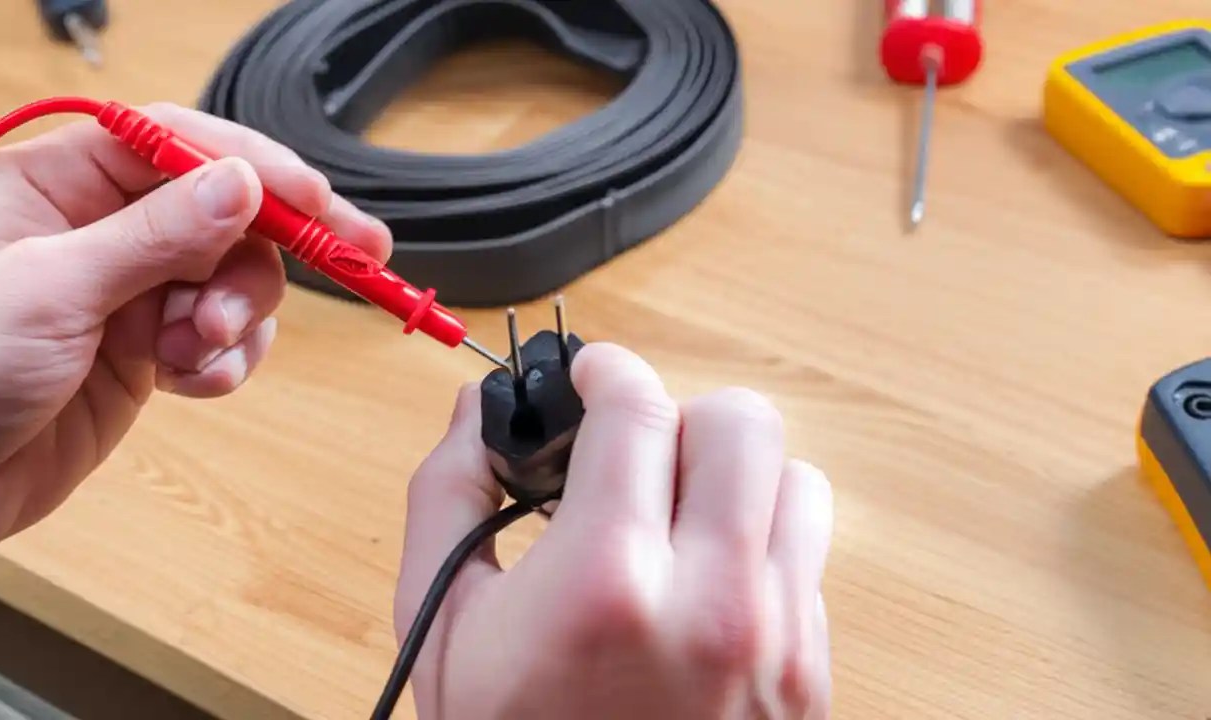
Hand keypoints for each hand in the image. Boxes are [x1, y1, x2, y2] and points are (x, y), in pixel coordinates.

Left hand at [0, 104, 389, 594]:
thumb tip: (243, 184)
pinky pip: (221, 339)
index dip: (259, 169)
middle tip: (336, 272)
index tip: (320, 205)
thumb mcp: (52, 289)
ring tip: (197, 354)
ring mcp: (128, 291)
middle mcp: (101, 228)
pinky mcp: (147, 350)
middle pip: (225, 215)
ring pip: (233, 280)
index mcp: (60, 183)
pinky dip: (225, 362)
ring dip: (237, 319)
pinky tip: (191, 383)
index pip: (181, 146)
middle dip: (257, 258)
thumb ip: (157, 235)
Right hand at [396, 344, 832, 719]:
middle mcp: (713, 603)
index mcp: (607, 583)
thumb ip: (449, 499)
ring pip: (796, 479)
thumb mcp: (442, 630)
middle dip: (678, 417)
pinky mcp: (811, 673)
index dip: (604, 370)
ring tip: (674, 518)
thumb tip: (478, 414)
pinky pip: (809, 556)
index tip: (587, 377)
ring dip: (732, 477)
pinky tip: (703, 581)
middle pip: (743, 422)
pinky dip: (761, 541)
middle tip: (630, 456)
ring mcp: (778, 640)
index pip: (638, 406)